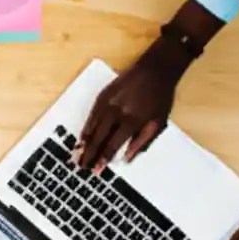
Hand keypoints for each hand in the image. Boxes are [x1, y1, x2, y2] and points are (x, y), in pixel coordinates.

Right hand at [75, 38, 188, 170]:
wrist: (155, 69)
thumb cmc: (160, 97)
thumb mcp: (159, 121)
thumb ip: (142, 142)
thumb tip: (127, 159)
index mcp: (132, 120)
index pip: (113, 144)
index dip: (104, 158)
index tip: (97, 169)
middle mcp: (116, 112)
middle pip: (99, 138)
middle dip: (90, 155)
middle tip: (83, 167)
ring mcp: (107, 104)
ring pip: (91, 128)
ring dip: (84, 144)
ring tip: (78, 157)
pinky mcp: (101, 96)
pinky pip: (90, 117)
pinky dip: (85, 129)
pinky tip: (82, 138)